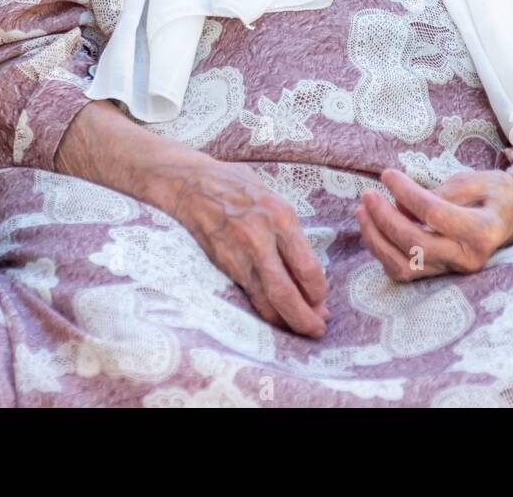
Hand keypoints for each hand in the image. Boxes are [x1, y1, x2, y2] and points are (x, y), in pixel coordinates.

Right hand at [169, 157, 329, 337]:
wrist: (190, 184)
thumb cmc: (237, 185)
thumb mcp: (272, 197)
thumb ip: (288, 231)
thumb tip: (306, 270)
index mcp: (280, 216)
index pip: (307, 267)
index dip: (318, 291)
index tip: (323, 299)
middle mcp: (260, 238)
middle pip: (286, 293)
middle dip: (305, 318)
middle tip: (318, 329)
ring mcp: (238, 254)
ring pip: (265, 301)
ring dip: (285, 320)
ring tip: (300, 327)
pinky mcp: (222, 264)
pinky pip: (248, 296)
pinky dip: (264, 310)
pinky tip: (274, 315)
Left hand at [355, 168, 512, 281]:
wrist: (510, 222)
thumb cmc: (497, 197)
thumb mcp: (484, 180)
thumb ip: (448, 189)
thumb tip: (406, 200)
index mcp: (483, 230)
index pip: (436, 213)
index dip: (407, 193)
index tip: (388, 174)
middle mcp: (468, 257)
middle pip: (416, 245)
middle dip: (385, 219)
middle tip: (368, 194)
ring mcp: (452, 270)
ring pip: (404, 266)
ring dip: (376, 239)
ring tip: (362, 211)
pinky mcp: (438, 274)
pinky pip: (402, 271)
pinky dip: (381, 252)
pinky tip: (372, 228)